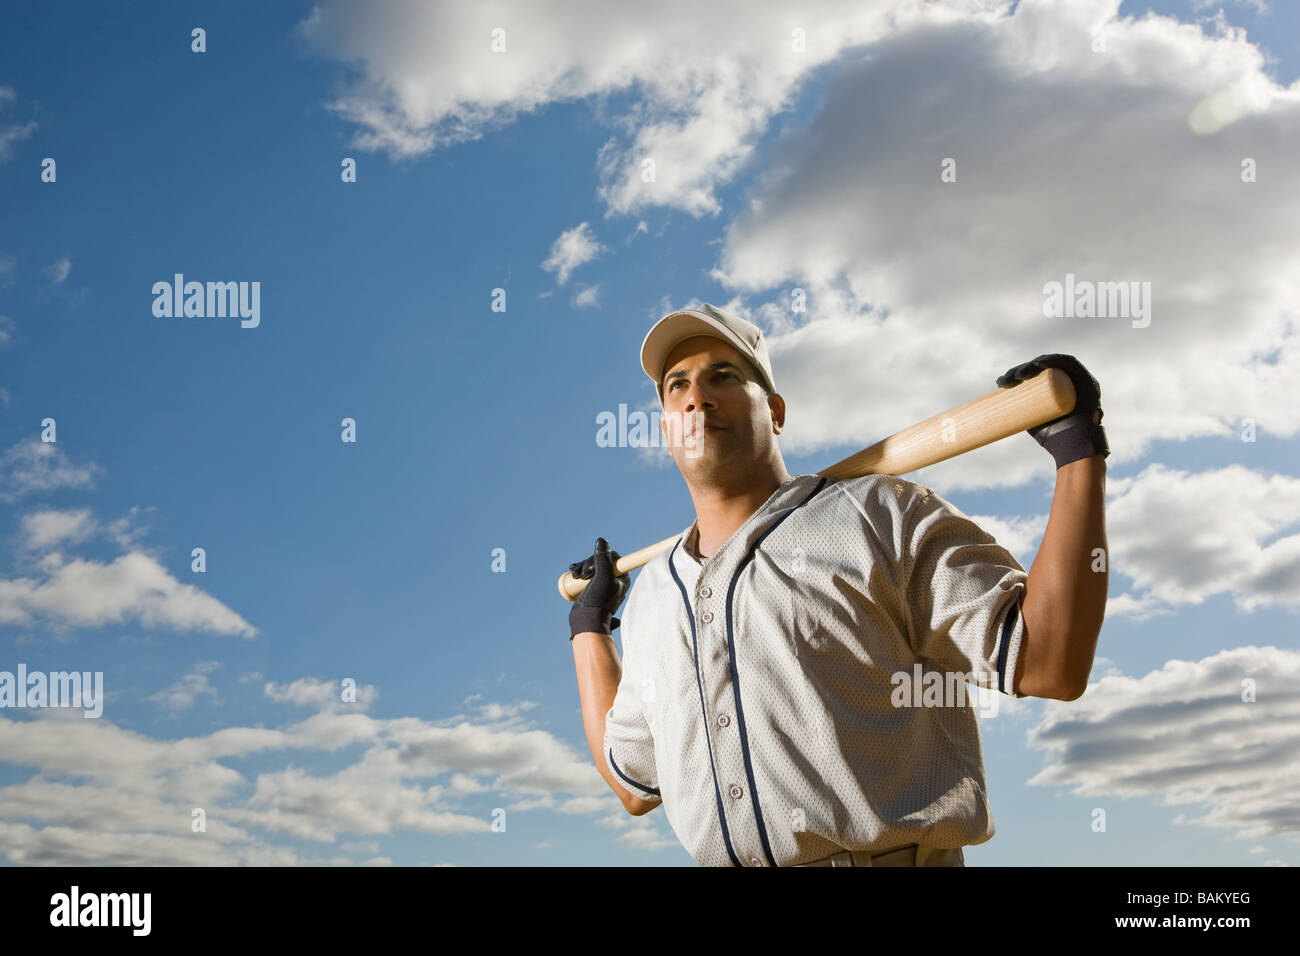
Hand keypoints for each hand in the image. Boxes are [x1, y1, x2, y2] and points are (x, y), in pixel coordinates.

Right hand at [568, 537, 630, 638]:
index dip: (598, 560)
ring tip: (576, 577)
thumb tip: (601, 540)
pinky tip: (572, 572)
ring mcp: (602, 582)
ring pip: (591, 565)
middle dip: (588, 565)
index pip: (612, 557)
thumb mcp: (602, 577)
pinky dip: (579, 570)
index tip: (591, 571)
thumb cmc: (598, 601)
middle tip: (584, 577)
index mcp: (622, 576)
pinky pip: (585, 572)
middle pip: (600, 560)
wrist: (587, 621)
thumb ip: (603, 559)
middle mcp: (613, 578)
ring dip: (581, 567)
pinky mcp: (591, 585)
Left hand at [996, 353, 1109, 467]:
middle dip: (1020, 370)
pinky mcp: (1086, 380)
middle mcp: (1064, 381)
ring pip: (1051, 365)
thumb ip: (1019, 415)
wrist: (1073, 448)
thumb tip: (994, 412)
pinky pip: (1069, 364)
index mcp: (1051, 389)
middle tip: (1005, 381)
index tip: (1000, 383)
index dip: (1014, 375)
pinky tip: (1039, 364)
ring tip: (1018, 375)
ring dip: (1032, 365)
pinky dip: (1054, 360)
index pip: (1031, 376)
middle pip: (1039, 369)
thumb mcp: (1031, 422)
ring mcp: (1075, 379)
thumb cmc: (1052, 438)